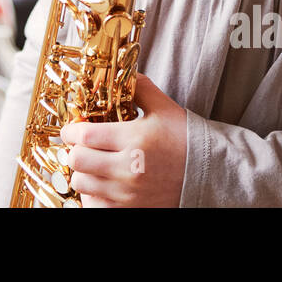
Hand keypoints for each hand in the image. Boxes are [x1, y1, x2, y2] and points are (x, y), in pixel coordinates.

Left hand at [59, 74, 187, 206]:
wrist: (210, 174)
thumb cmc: (186, 139)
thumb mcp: (164, 108)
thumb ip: (140, 88)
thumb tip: (121, 72)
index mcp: (135, 139)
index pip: (85, 135)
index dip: (71, 130)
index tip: (71, 128)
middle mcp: (128, 169)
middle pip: (78, 161)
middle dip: (74, 150)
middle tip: (80, 145)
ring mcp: (129, 194)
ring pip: (82, 184)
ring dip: (82, 172)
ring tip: (91, 164)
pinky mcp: (132, 210)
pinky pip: (95, 205)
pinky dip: (93, 194)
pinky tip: (101, 184)